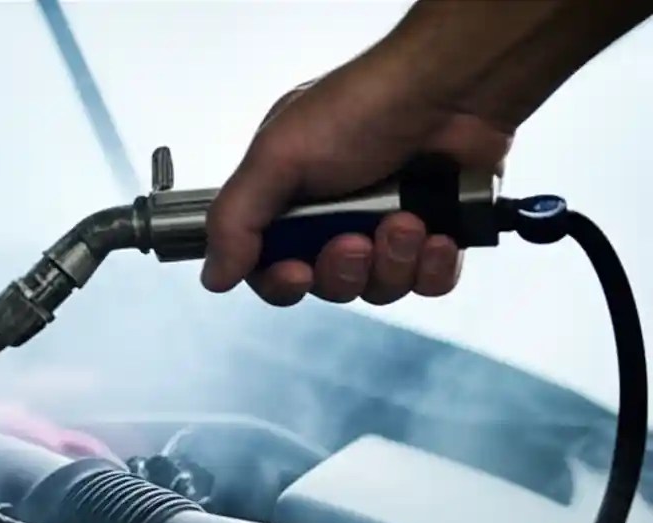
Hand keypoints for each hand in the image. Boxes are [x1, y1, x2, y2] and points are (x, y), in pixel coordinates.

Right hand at [204, 52, 512, 305]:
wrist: (453, 89)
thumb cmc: (362, 107)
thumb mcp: (278, 156)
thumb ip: (235, 219)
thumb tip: (213, 277)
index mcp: (290, 197)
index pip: (270, 265)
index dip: (281, 281)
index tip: (297, 273)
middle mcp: (335, 216)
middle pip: (327, 286)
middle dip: (343, 270)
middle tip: (355, 240)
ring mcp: (387, 228)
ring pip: (379, 289)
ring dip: (392, 262)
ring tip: (405, 220)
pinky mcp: (436, 235)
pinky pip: (428, 285)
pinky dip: (432, 268)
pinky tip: (436, 235)